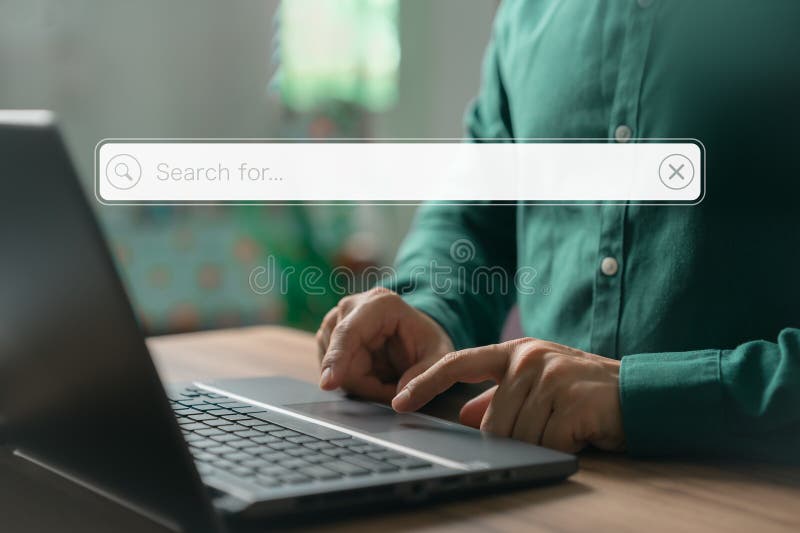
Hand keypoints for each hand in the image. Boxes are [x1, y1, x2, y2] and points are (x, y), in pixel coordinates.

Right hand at [317, 287, 453, 401]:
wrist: (416, 335)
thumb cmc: (427, 343)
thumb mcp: (439, 359)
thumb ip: (424, 380)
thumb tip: (400, 403)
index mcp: (380, 304)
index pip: (349, 332)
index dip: (337, 359)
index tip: (328, 384)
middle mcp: (352, 307)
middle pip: (341, 358)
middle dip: (367, 384)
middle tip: (394, 388)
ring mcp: (336, 321)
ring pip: (336, 368)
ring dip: (362, 384)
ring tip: (387, 377)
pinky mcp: (328, 337)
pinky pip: (333, 371)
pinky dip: (355, 382)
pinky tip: (373, 374)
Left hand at [391, 338, 624, 452]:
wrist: (637, 393)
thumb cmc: (581, 390)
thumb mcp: (536, 384)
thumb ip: (497, 396)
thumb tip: (463, 414)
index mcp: (514, 352)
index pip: (457, 364)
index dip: (425, 383)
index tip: (399, 401)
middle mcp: (528, 359)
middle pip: (491, 422)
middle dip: (511, 438)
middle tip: (544, 427)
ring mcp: (549, 377)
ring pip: (516, 435)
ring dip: (538, 443)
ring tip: (562, 426)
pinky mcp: (570, 400)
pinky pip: (544, 442)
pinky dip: (558, 446)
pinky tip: (575, 431)